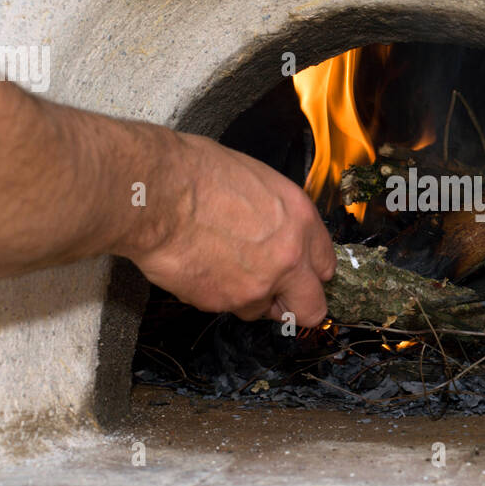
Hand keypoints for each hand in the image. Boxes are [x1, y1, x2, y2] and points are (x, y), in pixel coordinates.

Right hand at [125, 134, 335, 325]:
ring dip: (248, 297)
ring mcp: (257, 286)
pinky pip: (226, 307)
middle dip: (296, 304)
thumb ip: (279, 217)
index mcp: (301, 220)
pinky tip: (200, 266)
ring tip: (222, 266)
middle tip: (278, 294)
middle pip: (312, 308)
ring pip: (262, 310)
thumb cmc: (197, 175)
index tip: (301, 273)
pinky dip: (215, 294)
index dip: (311, 271)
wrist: (157, 193)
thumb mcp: (258, 180)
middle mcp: (288, 258)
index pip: (327, 265)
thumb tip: (280, 231)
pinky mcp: (223, 303)